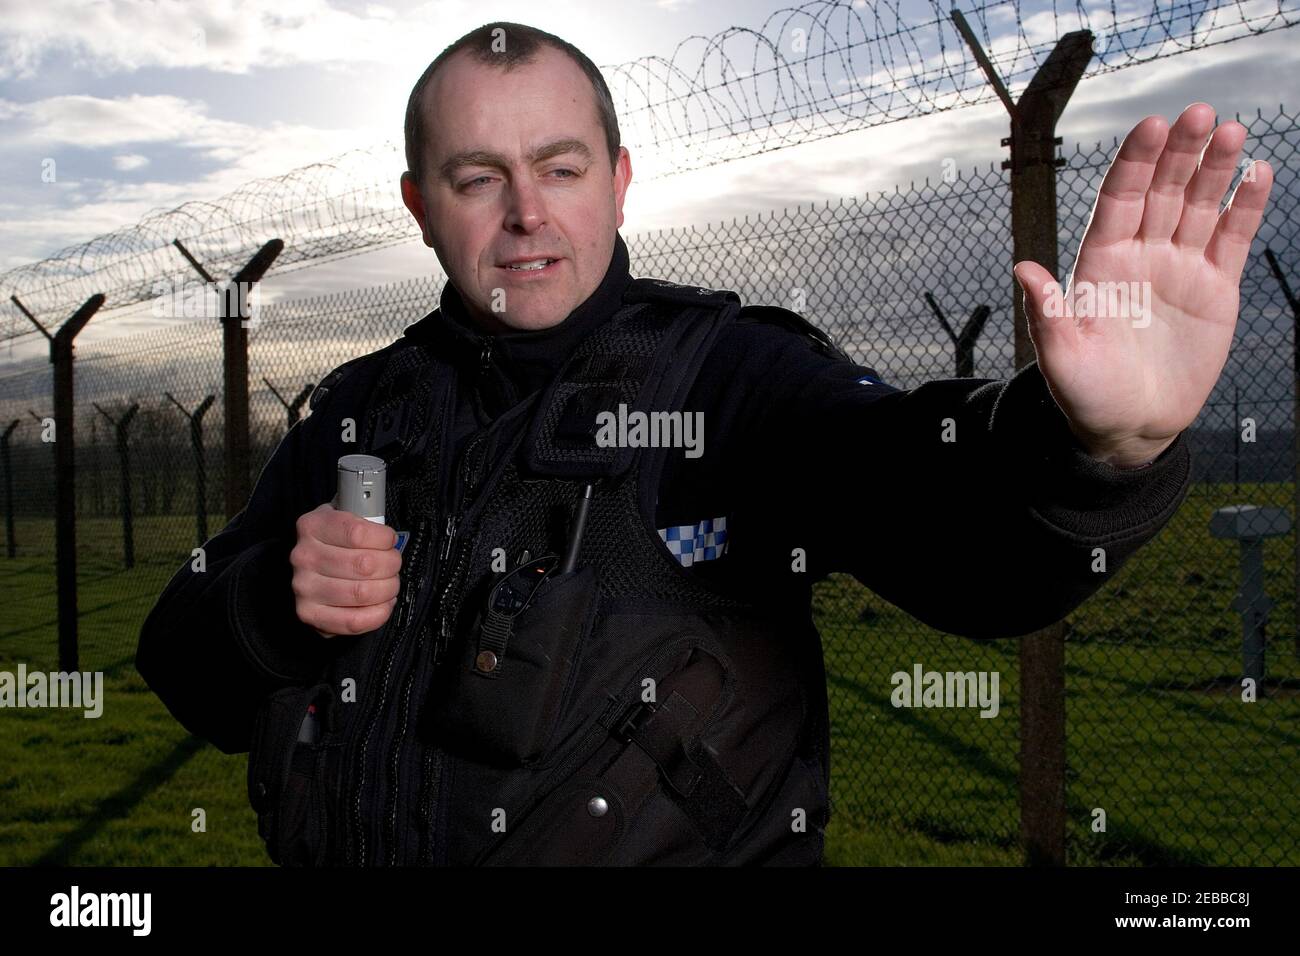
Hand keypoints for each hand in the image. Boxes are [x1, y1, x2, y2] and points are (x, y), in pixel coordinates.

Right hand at [290, 503, 402, 637]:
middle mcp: (303, 556)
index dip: (384, 539)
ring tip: (389, 584)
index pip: (358, 533)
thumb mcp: (347, 516)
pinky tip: (383, 604)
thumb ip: (366, 516)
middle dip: (392, 565)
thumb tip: (390, 533)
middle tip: (393, 565)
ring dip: (388, 589)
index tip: (390, 541)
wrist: (312, 567)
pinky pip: (353, 621)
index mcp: (312, 526)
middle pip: (365, 565)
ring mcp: (303, 587)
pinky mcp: (309, 615)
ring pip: (363, 593)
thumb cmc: (338, 541)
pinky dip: (379, 614)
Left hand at [1014, 102, 1273, 467]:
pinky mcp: (1215, 287)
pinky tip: (1257, 172)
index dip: (1134, 163)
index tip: (1150, 126)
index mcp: (1100, 264)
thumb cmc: (1087, 394)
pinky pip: (1232, 237)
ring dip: (1215, 168)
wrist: (1131, 426)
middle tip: (1199, 113)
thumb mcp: (1063, 359)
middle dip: (1178, 152)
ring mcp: (1179, 267)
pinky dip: (1246, 205)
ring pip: (1199, 205)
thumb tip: (1024, 269)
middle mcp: (1140, 256)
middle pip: (1161, 192)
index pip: (1118, 201)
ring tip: (1232, 131)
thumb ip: (1048, 315)